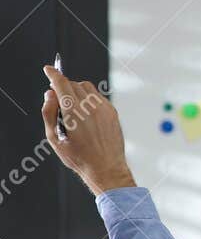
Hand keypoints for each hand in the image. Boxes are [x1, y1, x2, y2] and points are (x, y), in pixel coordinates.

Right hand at [41, 67, 134, 195]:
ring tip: (72, 107)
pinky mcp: (113, 112)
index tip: (49, 69)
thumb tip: (50, 94)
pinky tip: (86, 113)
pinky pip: (98, 97)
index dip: (53, 74)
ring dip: (76, 91)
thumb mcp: (54, 138)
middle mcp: (90, 107)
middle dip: (63, 86)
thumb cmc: (79, 157)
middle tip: (58, 99)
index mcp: (74, 113)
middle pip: (73, 84)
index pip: (62, 83)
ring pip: (87, 88)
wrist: (107, 169)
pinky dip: (89, 98)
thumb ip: (48, 113)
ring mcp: (104, 109)